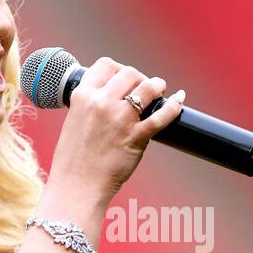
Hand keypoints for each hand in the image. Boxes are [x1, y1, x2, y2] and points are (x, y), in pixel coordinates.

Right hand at [49, 56, 185, 203]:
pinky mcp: (136, 137)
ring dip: (157, 85)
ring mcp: (119, 119)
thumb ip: (90, 106)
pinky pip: (162, 116)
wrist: (76, 187)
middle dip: (140, 78)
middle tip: (144, 88)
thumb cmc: (73, 161)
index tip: (125, 79)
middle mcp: (101, 103)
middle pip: (129, 73)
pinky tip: (179, 100)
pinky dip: (174, 106)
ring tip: (160, 91)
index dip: (119, 69)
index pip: (105, 65)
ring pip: (147, 87)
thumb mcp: (74, 122)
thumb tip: (111, 98)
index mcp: (82, 97)